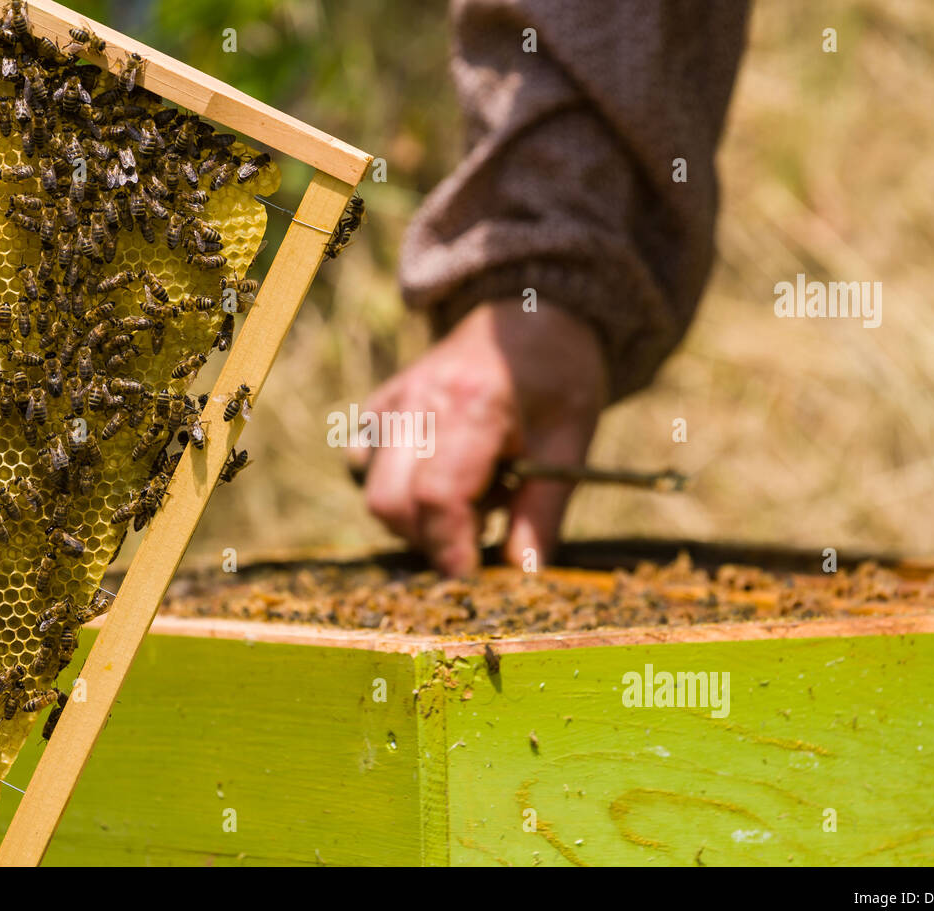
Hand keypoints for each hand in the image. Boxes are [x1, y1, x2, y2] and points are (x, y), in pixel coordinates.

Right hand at [352, 299, 606, 575]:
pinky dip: (391, 485)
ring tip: (466, 495)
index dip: (450, 548)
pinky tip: (433, 474)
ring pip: (373, 489)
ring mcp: (392, 400)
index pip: (437, 498)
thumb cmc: (558, 377)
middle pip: (391, 501)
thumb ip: (543, 513)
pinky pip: (363, 462)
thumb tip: (520, 574)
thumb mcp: (570, 444)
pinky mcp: (379, 403)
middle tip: (476, 537)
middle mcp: (419, 400)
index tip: (470, 574)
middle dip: (428, 540)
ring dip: (412, 516)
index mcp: (472, 406)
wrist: (529, 313)